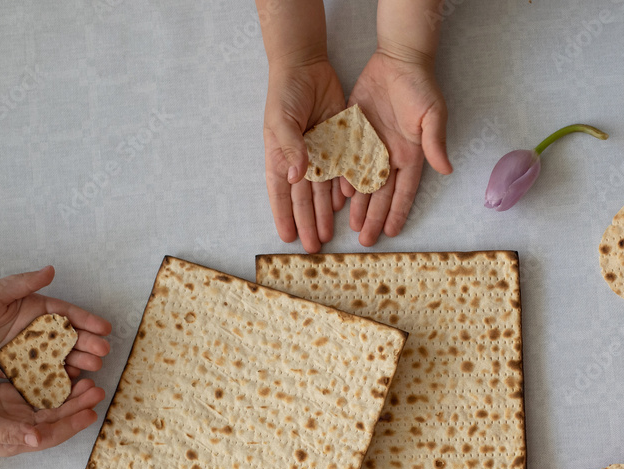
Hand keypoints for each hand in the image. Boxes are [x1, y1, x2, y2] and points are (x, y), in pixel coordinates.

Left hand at [0, 266, 110, 379]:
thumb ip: (24, 283)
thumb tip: (51, 270)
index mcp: (36, 310)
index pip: (67, 315)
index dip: (87, 321)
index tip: (105, 328)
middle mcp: (37, 331)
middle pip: (69, 338)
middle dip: (88, 344)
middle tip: (103, 352)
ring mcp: (30, 352)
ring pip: (61, 357)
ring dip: (78, 362)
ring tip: (93, 367)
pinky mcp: (19, 370)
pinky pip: (43, 375)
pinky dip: (58, 379)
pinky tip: (72, 382)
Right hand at [0, 379, 104, 457]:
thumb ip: (8, 433)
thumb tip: (36, 440)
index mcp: (16, 440)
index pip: (52, 434)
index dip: (72, 424)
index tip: (91, 412)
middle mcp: (21, 426)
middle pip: (57, 416)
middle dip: (78, 404)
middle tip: (96, 388)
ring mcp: (16, 410)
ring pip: (50, 402)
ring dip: (69, 393)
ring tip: (88, 378)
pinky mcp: (9, 395)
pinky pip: (36, 389)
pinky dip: (51, 381)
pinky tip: (65, 369)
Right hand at [263, 59, 347, 252]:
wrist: (306, 66)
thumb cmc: (285, 92)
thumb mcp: (281, 119)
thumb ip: (289, 147)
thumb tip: (295, 177)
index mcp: (280, 157)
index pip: (281, 194)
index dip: (284, 216)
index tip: (287, 238)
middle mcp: (299, 161)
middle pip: (304, 199)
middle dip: (307, 223)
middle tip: (313, 247)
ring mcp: (319, 154)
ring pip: (322, 191)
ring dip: (324, 213)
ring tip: (328, 235)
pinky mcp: (337, 145)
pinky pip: (340, 173)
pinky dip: (341, 190)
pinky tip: (343, 207)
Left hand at [343, 50, 450, 245]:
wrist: (398, 59)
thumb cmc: (420, 86)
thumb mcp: (432, 114)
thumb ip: (435, 142)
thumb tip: (446, 169)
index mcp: (410, 156)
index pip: (403, 191)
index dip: (397, 212)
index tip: (391, 233)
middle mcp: (390, 156)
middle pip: (381, 194)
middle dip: (374, 217)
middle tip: (365, 240)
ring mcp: (371, 147)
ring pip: (363, 183)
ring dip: (359, 205)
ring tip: (352, 226)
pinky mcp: (354, 134)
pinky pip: (347, 162)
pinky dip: (343, 179)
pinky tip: (337, 196)